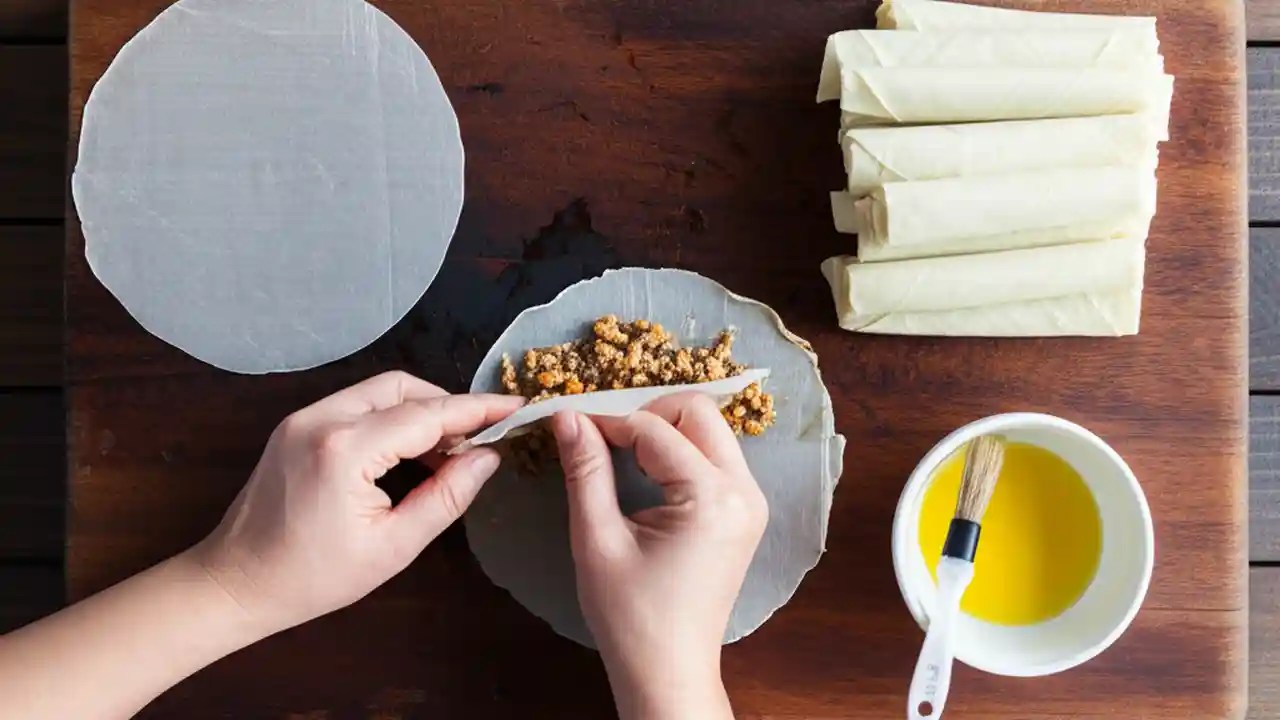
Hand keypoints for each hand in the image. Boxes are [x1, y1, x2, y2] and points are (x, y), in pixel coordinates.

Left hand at [190, 371, 522, 635]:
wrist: (235, 583)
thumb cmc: (313, 577)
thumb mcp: (393, 546)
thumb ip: (447, 496)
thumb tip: (487, 458)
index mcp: (345, 449)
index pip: (428, 414)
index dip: (478, 409)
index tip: (517, 406)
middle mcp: (322, 418)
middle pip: (405, 388)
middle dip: (449, 408)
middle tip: (480, 441)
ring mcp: (304, 417)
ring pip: (381, 391)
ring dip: (421, 411)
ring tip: (448, 453)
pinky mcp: (296, 425)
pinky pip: (358, 406)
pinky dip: (391, 419)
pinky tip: (409, 453)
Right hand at [550, 393, 767, 719]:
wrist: (669, 670)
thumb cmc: (630, 616)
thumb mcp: (598, 540)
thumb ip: (586, 471)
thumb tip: (566, 415)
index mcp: (712, 498)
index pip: (654, 428)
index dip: (607, 418)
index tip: (569, 421)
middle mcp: (744, 491)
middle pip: (697, 411)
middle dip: (644, 412)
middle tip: (601, 436)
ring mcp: (750, 500)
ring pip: (709, 429)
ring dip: (662, 429)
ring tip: (617, 452)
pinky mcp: (744, 511)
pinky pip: (714, 456)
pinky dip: (678, 450)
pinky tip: (644, 471)